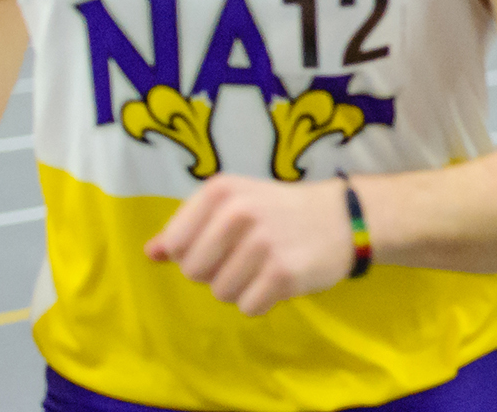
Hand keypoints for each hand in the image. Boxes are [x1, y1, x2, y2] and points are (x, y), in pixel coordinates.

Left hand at [146, 176, 352, 316]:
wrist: (344, 217)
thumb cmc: (281, 210)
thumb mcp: (236, 202)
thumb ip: (191, 225)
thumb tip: (152, 253)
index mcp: (221, 191)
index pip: (175, 244)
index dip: (193, 253)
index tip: (221, 243)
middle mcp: (239, 212)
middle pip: (194, 272)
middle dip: (216, 272)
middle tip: (247, 256)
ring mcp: (263, 243)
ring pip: (221, 292)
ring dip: (241, 288)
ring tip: (266, 266)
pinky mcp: (284, 272)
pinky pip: (248, 306)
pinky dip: (262, 301)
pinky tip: (279, 280)